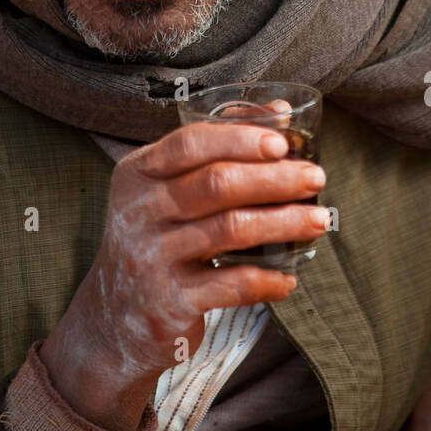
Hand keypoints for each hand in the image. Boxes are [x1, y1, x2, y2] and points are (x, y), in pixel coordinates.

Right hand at [39, 119, 326, 430]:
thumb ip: (216, 149)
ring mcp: (150, 258)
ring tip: (319, 220)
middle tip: (315, 177)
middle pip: (216, 184)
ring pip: (230, 230)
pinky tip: (290, 277)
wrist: (111, 319)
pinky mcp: (168, 303)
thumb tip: (280, 111)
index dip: (239, 139)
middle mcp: (138, 212)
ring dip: (284, 223)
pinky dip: (267, 280)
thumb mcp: (164, 190)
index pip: (190, 143)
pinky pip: (230, 285)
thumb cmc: (153, 239)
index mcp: (137, 173)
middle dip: (274, 178)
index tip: (284, 143)